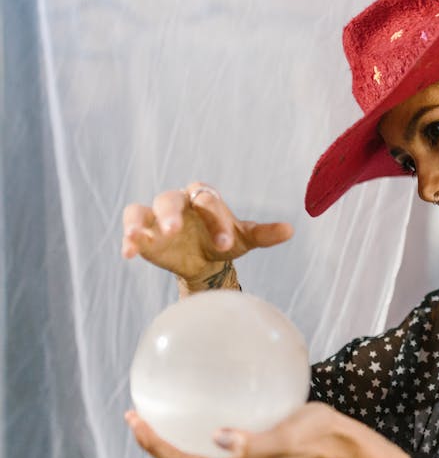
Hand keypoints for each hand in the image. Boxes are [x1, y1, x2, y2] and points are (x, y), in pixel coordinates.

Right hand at [121, 182, 292, 284]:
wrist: (205, 260)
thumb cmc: (225, 241)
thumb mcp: (246, 239)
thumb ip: (264, 234)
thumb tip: (291, 230)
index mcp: (206, 197)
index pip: (208, 201)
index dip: (216, 220)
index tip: (225, 244)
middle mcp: (179, 201)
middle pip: (171, 199)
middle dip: (172, 213)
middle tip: (176, 230)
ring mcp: (157, 216)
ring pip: (142, 210)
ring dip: (139, 222)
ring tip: (137, 236)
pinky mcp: (143, 231)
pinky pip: (131, 228)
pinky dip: (128, 238)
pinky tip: (129, 253)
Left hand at [125, 402, 350, 457]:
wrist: (339, 442)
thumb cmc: (316, 433)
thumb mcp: (285, 435)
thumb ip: (252, 442)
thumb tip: (219, 437)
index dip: (155, 444)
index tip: (136, 420)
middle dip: (155, 444)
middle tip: (134, 416)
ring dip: (169, 443)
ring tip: (152, 420)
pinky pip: (208, 456)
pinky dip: (190, 441)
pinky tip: (189, 423)